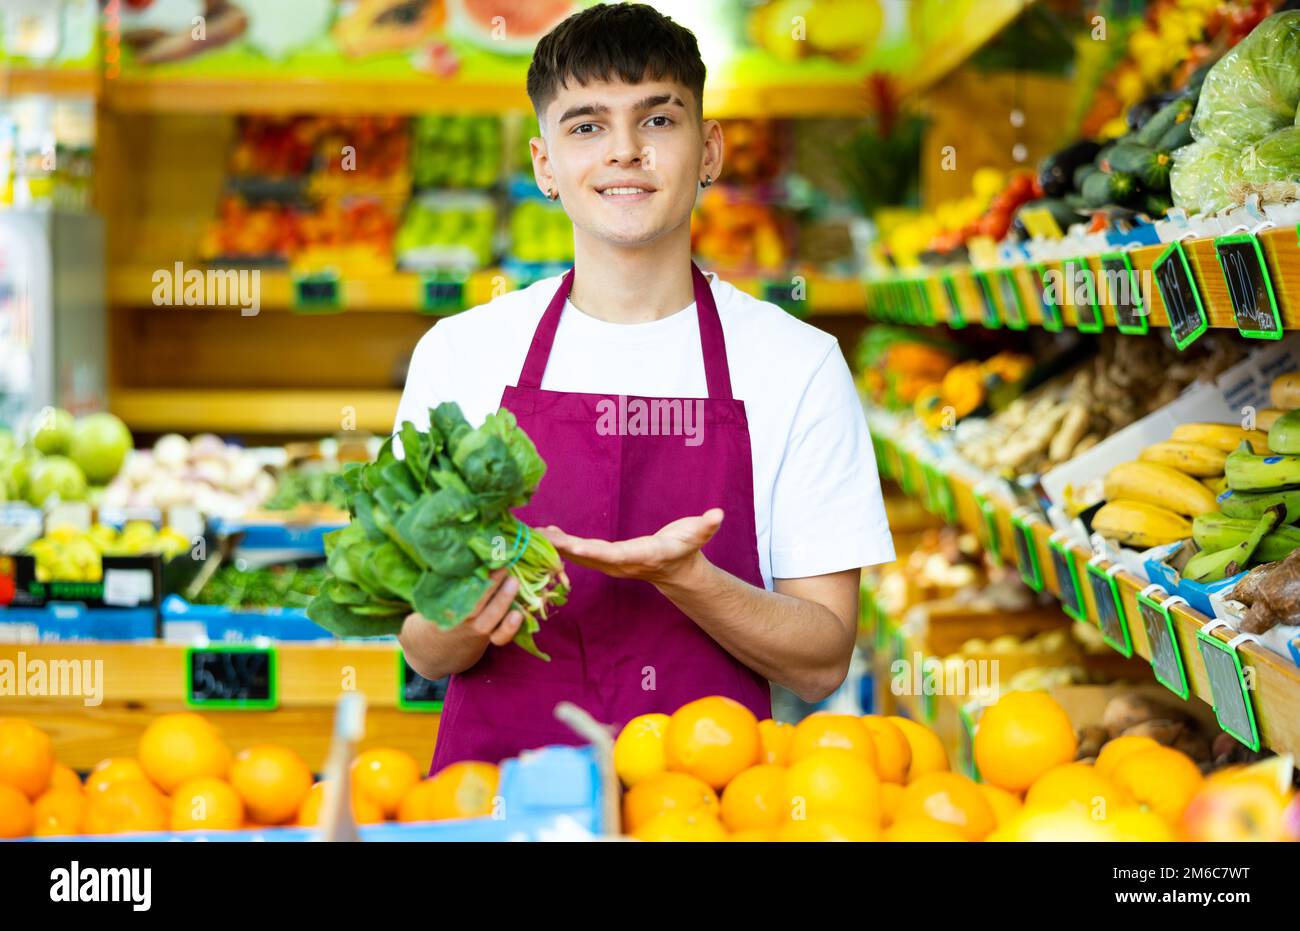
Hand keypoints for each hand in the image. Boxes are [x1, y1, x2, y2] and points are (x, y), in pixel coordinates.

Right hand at [400, 569, 525, 677]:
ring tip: (513, 582)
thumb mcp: (437, 592)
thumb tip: (465, 546)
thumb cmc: (441, 607)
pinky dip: (510, 628)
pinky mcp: (488, 636)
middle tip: (502, 565)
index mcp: (445, 604)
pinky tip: (519, 613)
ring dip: (503, 600)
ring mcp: (475, 628)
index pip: (456, 589)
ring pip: (489, 619)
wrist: (438, 646)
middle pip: (475, 602)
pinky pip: (500, 637)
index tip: (479, 558)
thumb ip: (448, 576)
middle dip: (489, 584)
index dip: (469, 574)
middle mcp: (460, 617)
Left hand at [541, 508, 722, 585]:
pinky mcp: (605, 561)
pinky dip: (562, 546)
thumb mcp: (698, 536)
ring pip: (581, 558)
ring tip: (536, 534)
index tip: (576, 548)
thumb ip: (706, 527)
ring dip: (558, 547)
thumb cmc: (687, 548)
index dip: (595, 552)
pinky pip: (580, 555)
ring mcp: (612, 565)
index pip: (616, 555)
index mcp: (643, 556)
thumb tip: (718, 515)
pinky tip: (545, 535)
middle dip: (566, 549)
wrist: (678, 570)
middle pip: (590, 557)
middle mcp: (623, 564)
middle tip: (542, 538)